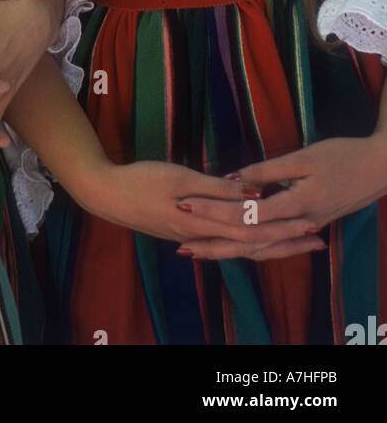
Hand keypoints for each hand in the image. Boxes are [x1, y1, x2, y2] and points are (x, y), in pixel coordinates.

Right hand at [82, 160, 327, 259]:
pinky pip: (225, 242)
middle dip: (285, 241)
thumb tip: (251, 192)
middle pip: (251, 244)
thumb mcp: (179, 176)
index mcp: (201, 224)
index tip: (309, 224)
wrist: (106, 193)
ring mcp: (193, 237)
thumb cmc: (140, 180)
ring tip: (295, 241)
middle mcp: (201, 237)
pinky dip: (247, 241)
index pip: (251, 229)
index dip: (282, 227)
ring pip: (239, 246)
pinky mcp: (186, 232)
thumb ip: (215, 188)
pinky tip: (255, 239)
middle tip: (316, 239)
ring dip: (269, 243)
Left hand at [174, 135, 386, 260]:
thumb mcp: (304, 157)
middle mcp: (298, 224)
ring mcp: (304, 228)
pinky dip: (252, 247)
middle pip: (248, 240)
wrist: (379, 169)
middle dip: (214, 242)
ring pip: (261, 248)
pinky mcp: (307, 225)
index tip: (186, 203)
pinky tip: (236, 246)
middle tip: (182, 245)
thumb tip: (234, 180)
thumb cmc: (342, 156)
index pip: (246, 214)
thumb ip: (268, 171)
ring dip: (229, 250)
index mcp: (296, 205)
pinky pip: (274, 243)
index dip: (214, 210)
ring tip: (199, 251)